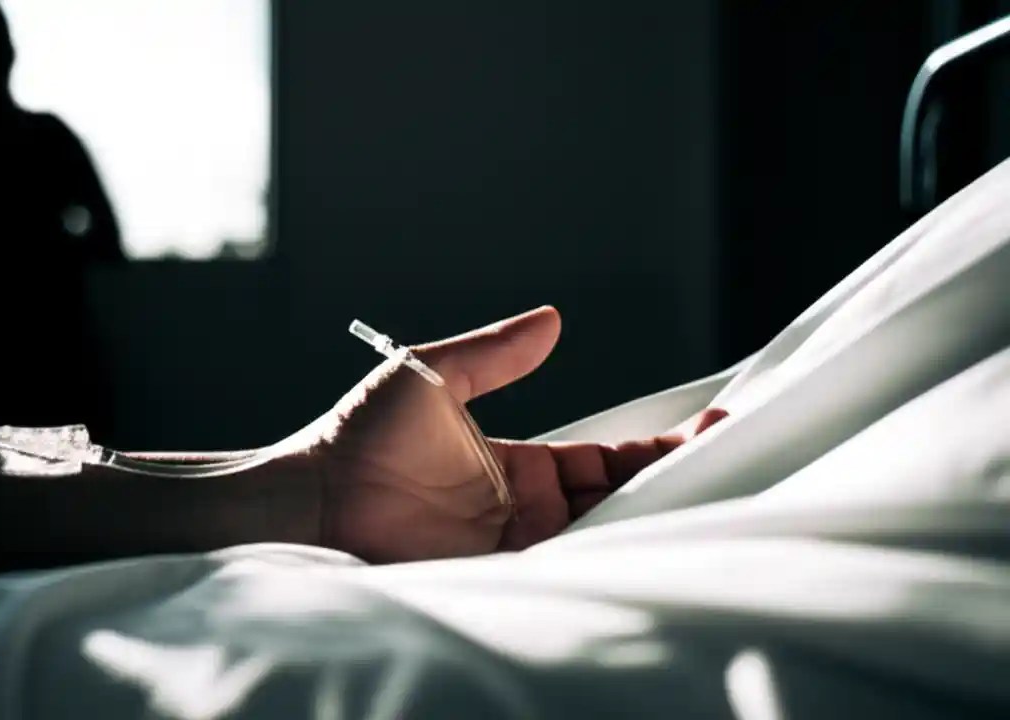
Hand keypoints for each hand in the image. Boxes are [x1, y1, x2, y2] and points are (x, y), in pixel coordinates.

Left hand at [301, 306, 725, 562]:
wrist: (317, 496)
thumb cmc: (363, 435)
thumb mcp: (436, 378)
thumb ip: (495, 353)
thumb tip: (553, 319)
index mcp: (522, 463)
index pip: (607, 457)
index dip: (657, 446)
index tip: (709, 428)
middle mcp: (527, 507)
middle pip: (616, 499)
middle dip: (672, 484)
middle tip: (734, 462)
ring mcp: (516, 545)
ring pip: (600, 535)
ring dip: (650, 518)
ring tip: (715, 496)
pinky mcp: (500, 574)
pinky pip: (565, 567)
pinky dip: (608, 556)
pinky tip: (651, 540)